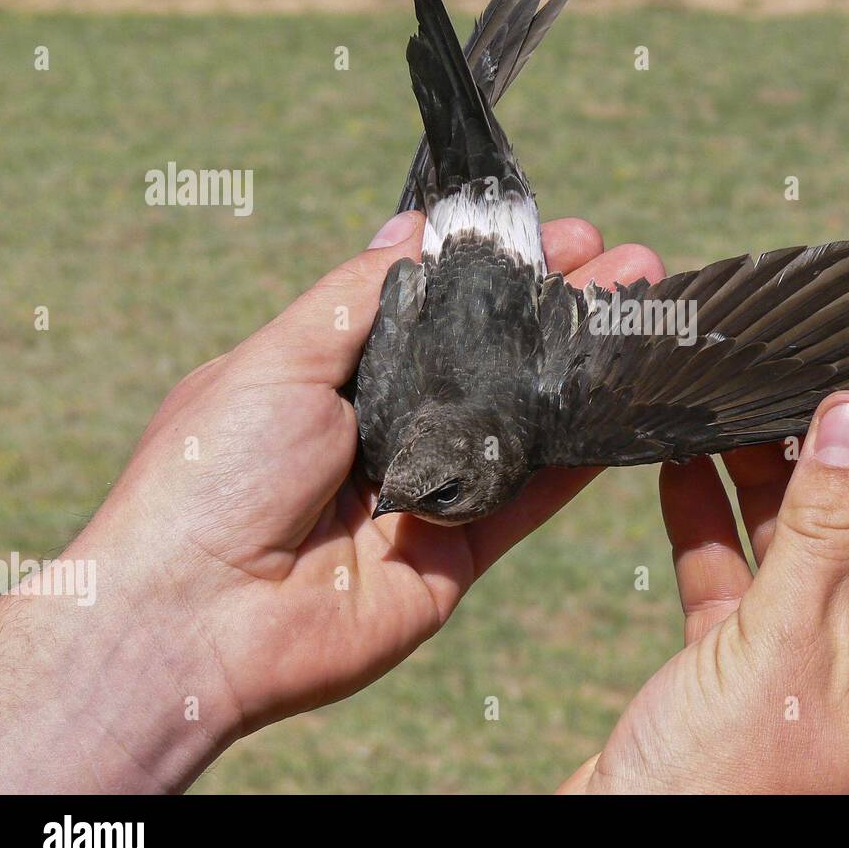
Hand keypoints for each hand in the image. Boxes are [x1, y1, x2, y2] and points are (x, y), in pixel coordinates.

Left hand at [0, 211, 662, 792]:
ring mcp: (432, 490)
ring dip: (586, 369)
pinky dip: (582, 456)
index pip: (440, 307)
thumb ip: (359, 297)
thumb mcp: (280, 359)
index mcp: (341, 375)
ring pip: (525, 420)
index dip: (500, 269)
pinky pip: (532, 497)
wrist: (196, 619)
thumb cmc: (213, 474)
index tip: (563, 236)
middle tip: (633, 264)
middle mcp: (392, 427)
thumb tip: (412, 228)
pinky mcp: (460, 550)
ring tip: (652, 313)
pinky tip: (628, 408)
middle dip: (563, 308)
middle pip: (495, 358)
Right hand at [560, 392, 848, 793]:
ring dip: (764, 491)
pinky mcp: (741, 674)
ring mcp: (809, 679)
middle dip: (827, 473)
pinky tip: (684, 472)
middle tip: (786, 402)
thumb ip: (826, 530)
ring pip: (802, 559)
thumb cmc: (718, 790)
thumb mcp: (783, 645)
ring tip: (729, 421)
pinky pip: (739, 585)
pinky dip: (713, 530)